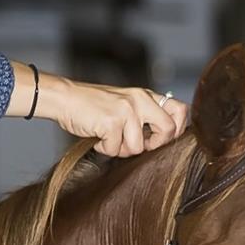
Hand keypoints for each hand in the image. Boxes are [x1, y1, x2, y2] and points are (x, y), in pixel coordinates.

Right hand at [17, 65, 189, 156]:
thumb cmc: (91, 105)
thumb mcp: (123, 103)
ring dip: (121, 149)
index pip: (180, 110)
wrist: (64, 98)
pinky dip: (104, 148)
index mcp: (145, 95)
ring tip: (108, 138)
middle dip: (154, 144)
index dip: (177, 129)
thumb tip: (160, 139)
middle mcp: (140, 100)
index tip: (161, 139)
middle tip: (136, 144)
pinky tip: (97, 137)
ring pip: (138, 147)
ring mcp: (127, 111)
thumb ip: (142, 115)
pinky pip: (116, 149)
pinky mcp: (112, 122)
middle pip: (168, 130)